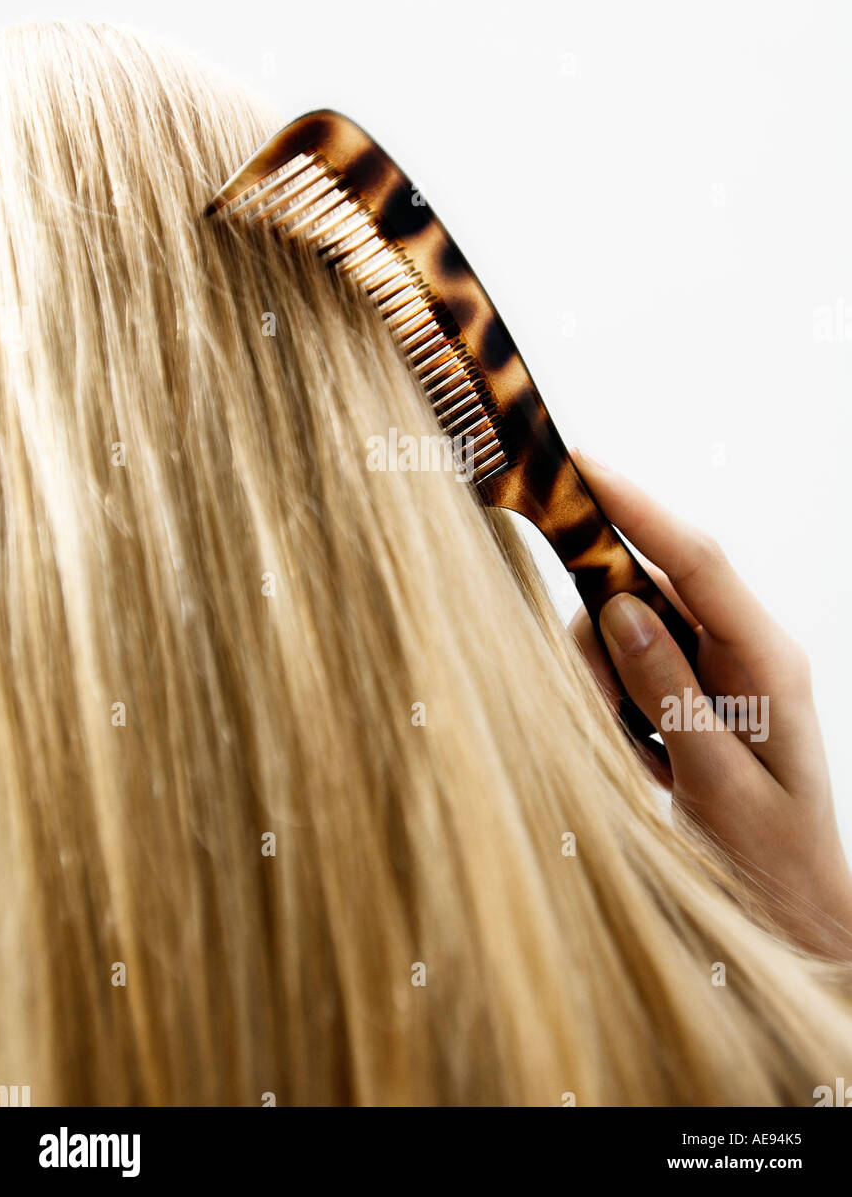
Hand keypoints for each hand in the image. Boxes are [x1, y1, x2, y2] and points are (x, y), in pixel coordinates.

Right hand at [569, 448, 851, 960]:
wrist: (794, 907)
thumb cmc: (772, 857)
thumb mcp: (719, 786)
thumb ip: (670, 693)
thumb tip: (618, 609)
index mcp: (769, 657)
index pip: (697, 559)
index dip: (637, 505)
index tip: (579, 465)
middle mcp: (745, 643)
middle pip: (648, 588)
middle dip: (600, 635)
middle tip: (602, 712)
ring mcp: (719, 662)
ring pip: (628, 627)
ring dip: (605, 682)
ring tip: (634, 756)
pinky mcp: (694, 684)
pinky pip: (631, 663)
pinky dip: (614, 703)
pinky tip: (644, 758)